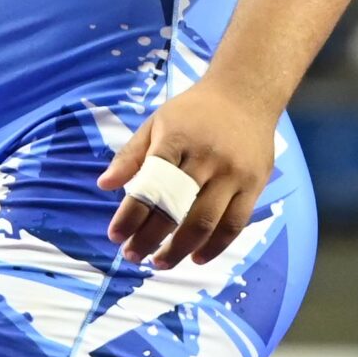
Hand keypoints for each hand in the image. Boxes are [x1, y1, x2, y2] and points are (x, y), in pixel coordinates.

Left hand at [97, 79, 275, 269]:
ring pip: (204, 222)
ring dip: (179, 249)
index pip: (149, 183)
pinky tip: (196, 258)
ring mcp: (232, 174)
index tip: (115, 235)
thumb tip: (103, 185)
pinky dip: (214, 247)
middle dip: (150, 238)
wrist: (246, 94)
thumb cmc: (194, 112)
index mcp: (176, 139)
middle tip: (132, 255)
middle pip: (175, 207)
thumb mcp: (157, 122)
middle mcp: (205, 158)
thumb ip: (131, 154)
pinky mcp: (254, 185)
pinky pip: (234, 225)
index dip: (130, 214)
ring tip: (159, 263)